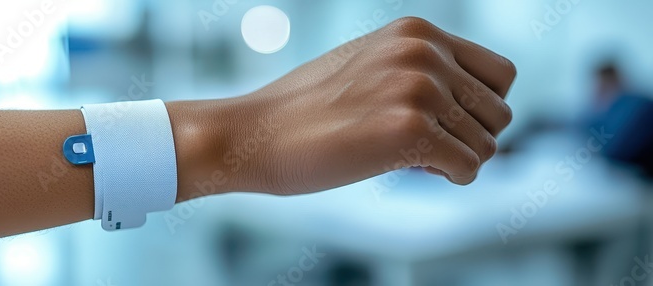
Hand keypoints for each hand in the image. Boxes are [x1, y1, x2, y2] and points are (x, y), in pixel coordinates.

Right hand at [170, 17, 515, 197]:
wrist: (253, 134)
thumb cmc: (304, 111)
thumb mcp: (367, 66)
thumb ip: (418, 70)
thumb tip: (472, 107)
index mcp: (416, 32)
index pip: (500, 74)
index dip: (476, 108)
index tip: (440, 124)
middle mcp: (424, 52)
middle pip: (499, 112)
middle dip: (467, 137)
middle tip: (420, 147)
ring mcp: (418, 88)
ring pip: (487, 143)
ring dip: (454, 159)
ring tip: (406, 156)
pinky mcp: (409, 130)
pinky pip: (468, 168)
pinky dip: (446, 177)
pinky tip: (406, 169)